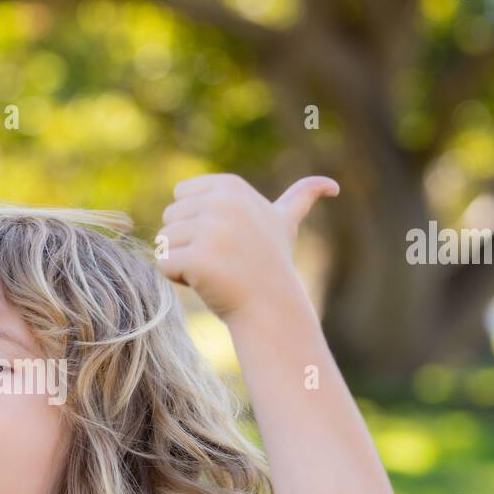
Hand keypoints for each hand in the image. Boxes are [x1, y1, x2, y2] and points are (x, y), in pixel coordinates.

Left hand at [156, 174, 338, 320]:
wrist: (271, 308)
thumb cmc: (272, 266)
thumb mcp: (286, 223)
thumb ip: (300, 198)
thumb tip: (331, 185)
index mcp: (231, 187)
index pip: (180, 196)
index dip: (195, 221)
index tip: (225, 238)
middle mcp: (221, 203)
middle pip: (169, 218)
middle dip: (187, 242)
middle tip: (221, 259)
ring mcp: (209, 230)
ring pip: (163, 241)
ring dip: (181, 261)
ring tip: (214, 271)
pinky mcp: (196, 258)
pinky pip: (162, 264)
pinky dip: (177, 278)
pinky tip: (205, 283)